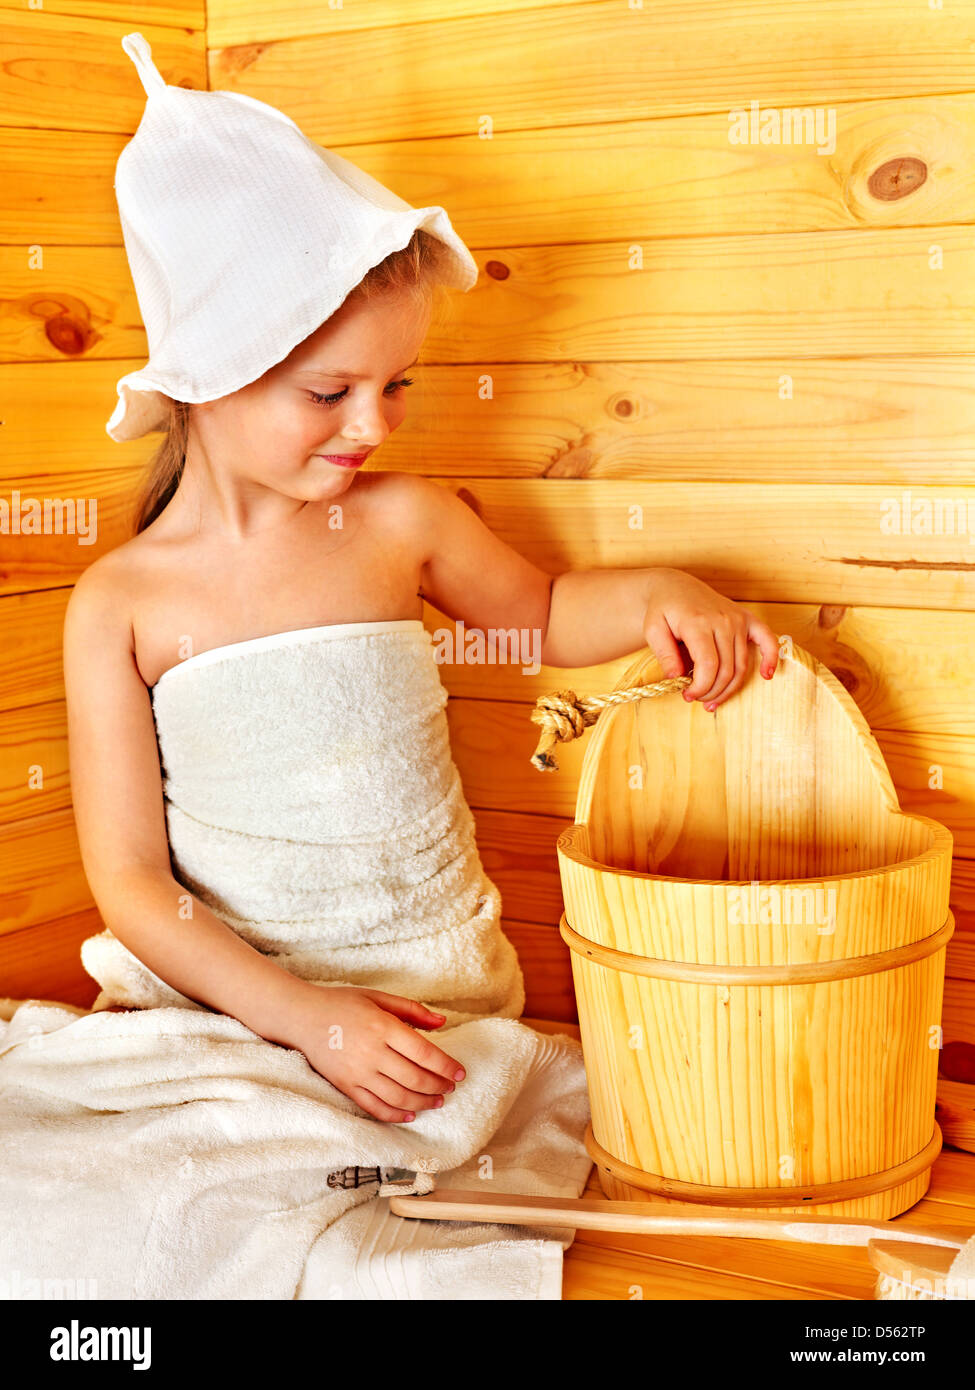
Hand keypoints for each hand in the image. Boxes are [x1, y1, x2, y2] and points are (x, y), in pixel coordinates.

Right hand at [285, 984, 465, 1122]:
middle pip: (414, 1078)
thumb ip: (412, 1010)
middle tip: (450, 1088)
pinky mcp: (345, 1086)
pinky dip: (395, 1115)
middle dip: (438, 1086)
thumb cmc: (343, 1004)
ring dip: (422, 1103)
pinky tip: (410, 1114)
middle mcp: (371, 1052)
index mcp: (382, 1026)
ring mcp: (357, 1073)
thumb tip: (443, 1022)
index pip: (424, 1053)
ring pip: (398, 1097)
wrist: (301, 1017)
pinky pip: (374, 1107)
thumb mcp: (378, 997)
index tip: (460, 1074)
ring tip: (437, 1101)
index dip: (446, 1066)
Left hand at [642, 569, 779, 708]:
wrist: (676, 588)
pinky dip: (771, 658)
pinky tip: (767, 675)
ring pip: (742, 665)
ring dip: (729, 689)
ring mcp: (738, 620)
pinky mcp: (747, 619)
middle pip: (726, 670)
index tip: (688, 696)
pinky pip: (767, 639)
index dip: (700, 688)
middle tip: (697, 699)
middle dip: (711, 691)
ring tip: (713, 700)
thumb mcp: (653, 630)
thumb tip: (676, 678)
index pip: (708, 666)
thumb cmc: (663, 610)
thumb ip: (664, 654)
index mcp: (698, 623)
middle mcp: (723, 621)